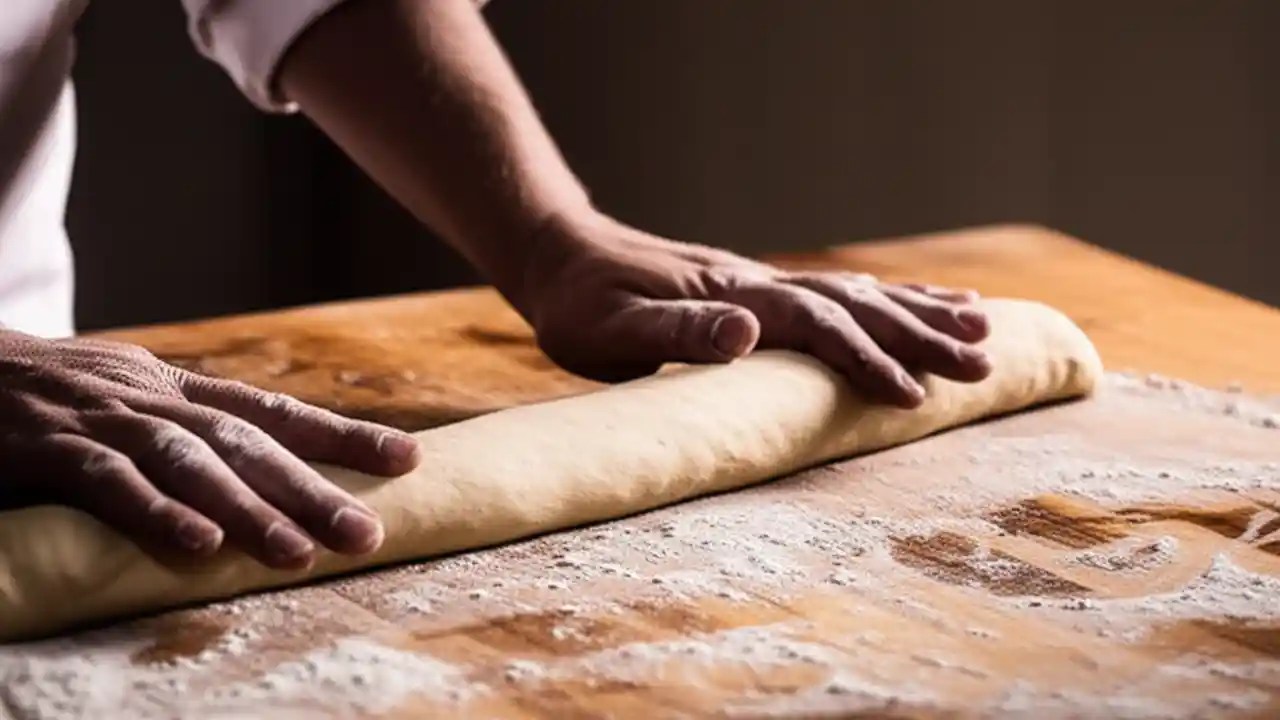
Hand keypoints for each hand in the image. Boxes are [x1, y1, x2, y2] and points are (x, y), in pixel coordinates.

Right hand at [0, 332, 420, 568]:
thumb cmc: (41, 398)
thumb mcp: (123, 404)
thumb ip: (180, 432)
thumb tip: (255, 473)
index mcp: (171, 386)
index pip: (270, 410)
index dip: (340, 434)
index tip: (407, 458)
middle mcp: (148, 395)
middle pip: (246, 441)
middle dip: (311, 487)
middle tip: (366, 533)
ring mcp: (98, 417)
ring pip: (189, 460)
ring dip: (248, 507)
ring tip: (298, 553)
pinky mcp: (44, 446)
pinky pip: (107, 481)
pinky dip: (155, 512)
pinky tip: (198, 546)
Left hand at [518, 212, 992, 406]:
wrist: (562, 255)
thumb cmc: (579, 304)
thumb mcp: (612, 327)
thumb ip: (678, 329)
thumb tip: (746, 332)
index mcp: (733, 298)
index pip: (816, 325)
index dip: (865, 358)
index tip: (912, 396)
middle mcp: (759, 285)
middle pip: (856, 305)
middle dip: (919, 337)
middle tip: (982, 368)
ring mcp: (763, 284)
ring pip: (859, 293)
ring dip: (919, 313)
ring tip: (983, 330)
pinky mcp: (760, 290)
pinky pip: (839, 293)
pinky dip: (888, 298)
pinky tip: (921, 301)